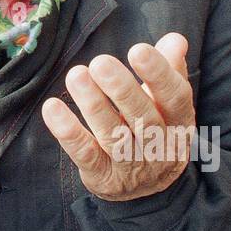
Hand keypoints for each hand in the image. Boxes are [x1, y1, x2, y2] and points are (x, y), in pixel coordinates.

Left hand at [42, 33, 194, 200]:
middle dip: (121, 90)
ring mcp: (131, 165)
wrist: (149, 191)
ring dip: (92, 105)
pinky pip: (85, 154)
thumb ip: (170, 70)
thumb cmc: (156, 130)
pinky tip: (51, 107)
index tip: (138, 50)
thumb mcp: (168, 104)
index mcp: (179, 123)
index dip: (159, 74)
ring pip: (113, 135)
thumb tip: (176, 39)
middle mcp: (159, 147)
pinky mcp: (103, 176)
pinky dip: (68, 132)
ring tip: (76, 75)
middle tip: (100, 63)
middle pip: (143, 118)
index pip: (175, 98)